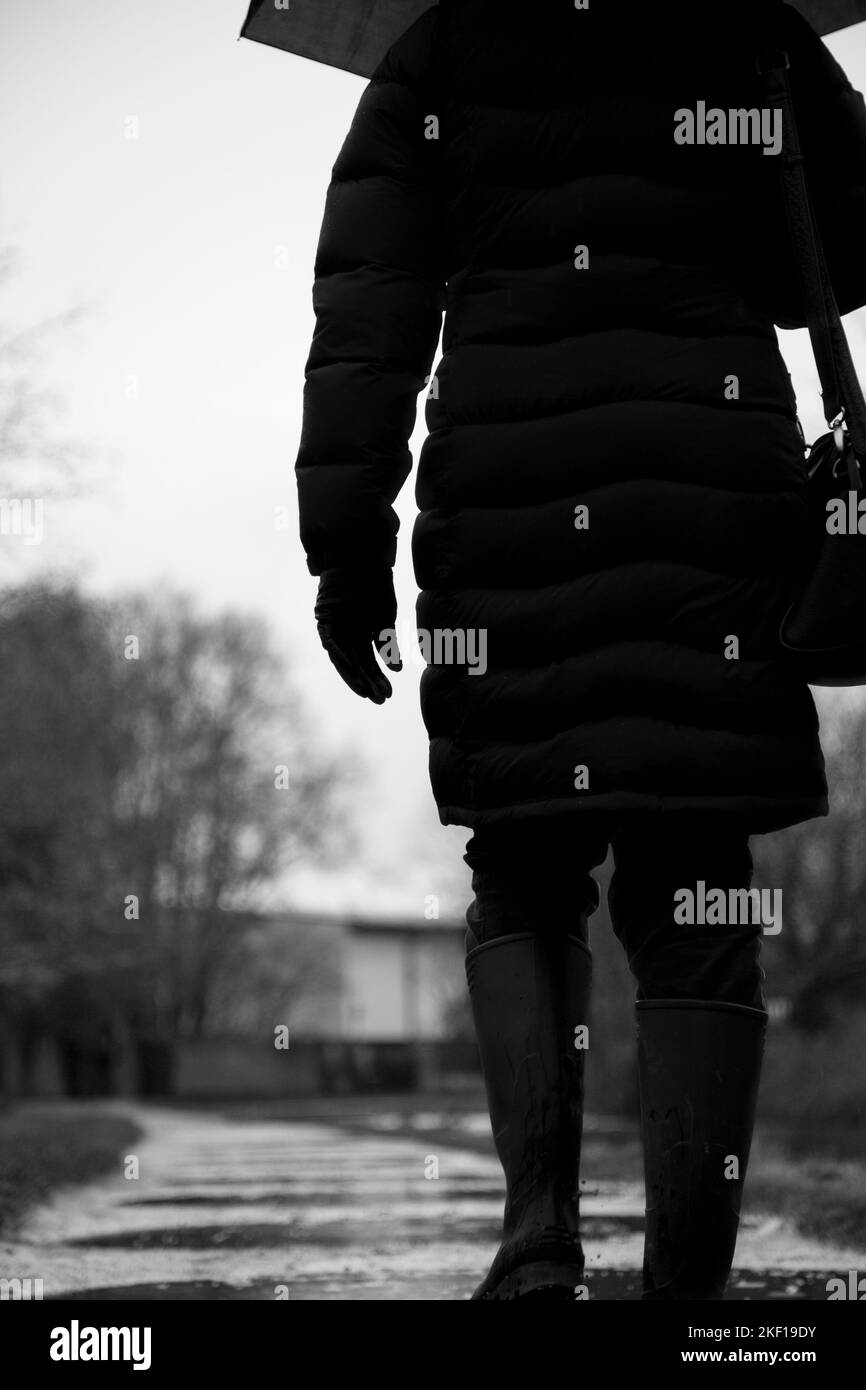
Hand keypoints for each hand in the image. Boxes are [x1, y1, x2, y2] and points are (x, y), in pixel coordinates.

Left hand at [314, 564, 401, 703]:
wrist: (357, 552)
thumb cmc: (373, 581)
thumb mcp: (385, 615)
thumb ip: (387, 642)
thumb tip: (396, 670)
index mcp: (360, 630)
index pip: (365, 660)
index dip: (373, 678)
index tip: (383, 694)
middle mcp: (346, 631)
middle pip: (357, 662)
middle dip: (370, 681)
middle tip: (382, 699)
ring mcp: (335, 626)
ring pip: (345, 657)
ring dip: (357, 675)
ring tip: (370, 693)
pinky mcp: (326, 618)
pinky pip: (332, 642)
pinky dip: (341, 656)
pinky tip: (352, 670)